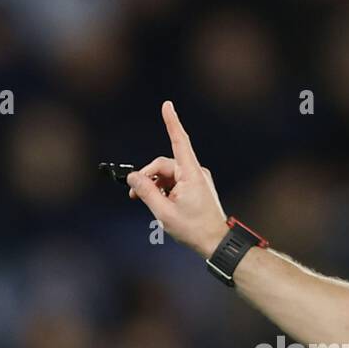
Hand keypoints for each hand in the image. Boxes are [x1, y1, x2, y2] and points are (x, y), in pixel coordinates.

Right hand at [126, 101, 229, 258]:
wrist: (216, 242)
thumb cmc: (193, 229)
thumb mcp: (163, 212)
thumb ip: (146, 192)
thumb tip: (132, 177)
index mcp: (191, 174)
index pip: (179, 141)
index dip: (172, 122)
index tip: (167, 105)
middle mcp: (196, 172)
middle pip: (164, 165)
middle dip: (148, 177)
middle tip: (133, 195)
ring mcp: (197, 179)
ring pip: (168, 175)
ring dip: (155, 186)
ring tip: (149, 204)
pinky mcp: (197, 187)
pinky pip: (175, 182)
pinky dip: (164, 190)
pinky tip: (161, 205)